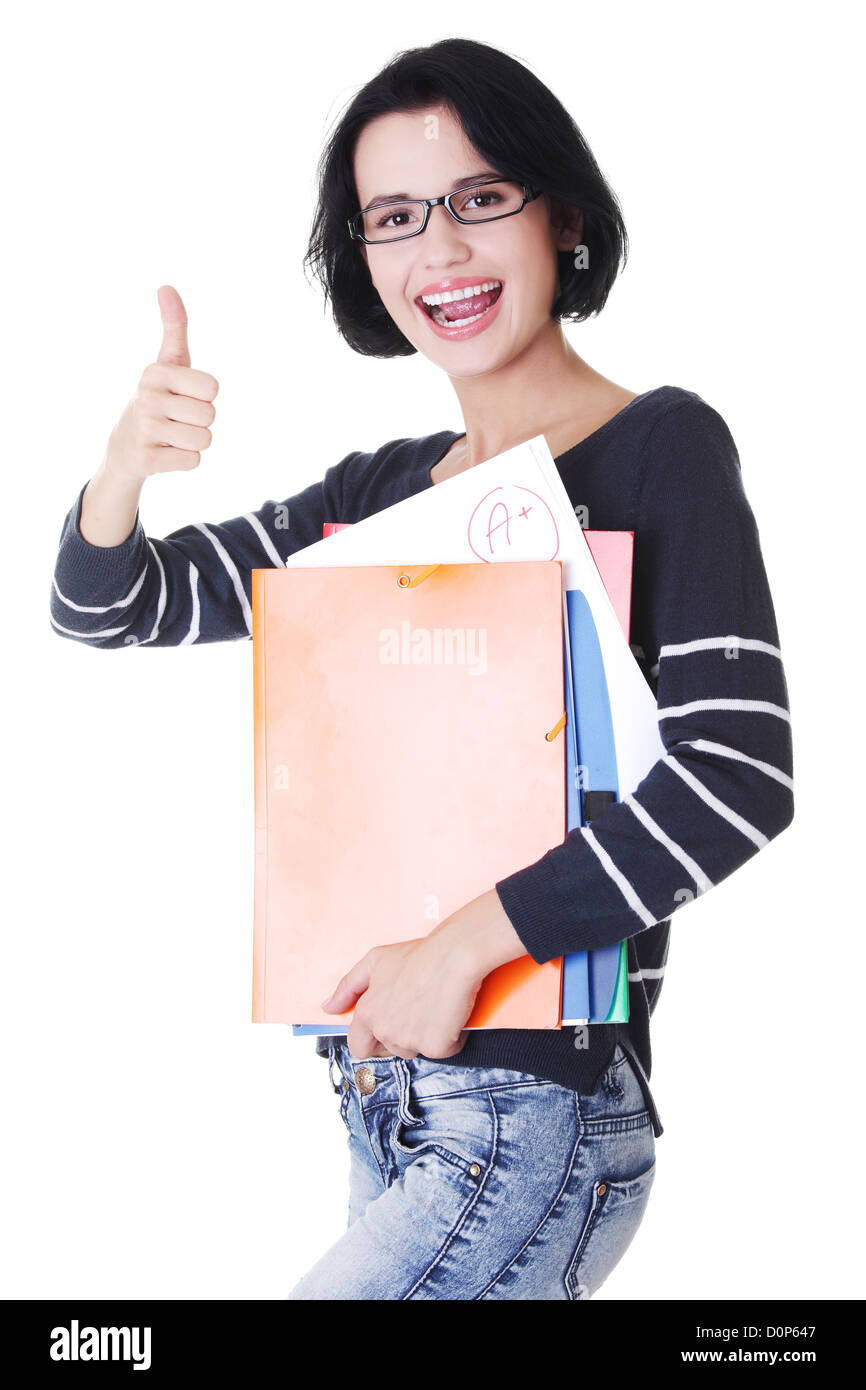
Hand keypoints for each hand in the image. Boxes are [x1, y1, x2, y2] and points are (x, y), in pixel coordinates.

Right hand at [104, 285, 219, 482]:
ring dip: (194, 441)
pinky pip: (193, 461)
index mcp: (154, 372)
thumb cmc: (159, 397)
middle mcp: (146, 398)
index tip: (184, 395)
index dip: (205, 396)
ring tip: (172, 435)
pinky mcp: (147, 460)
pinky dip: (185, 459)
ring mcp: (144, 430)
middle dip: (201, 420)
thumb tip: (166, 286)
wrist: (126, 445)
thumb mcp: (168, 362)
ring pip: (204, 440)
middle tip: (178, 418)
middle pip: (210, 415)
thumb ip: (174, 326)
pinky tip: (165, 452)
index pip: (212, 388)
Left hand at [319, 889, 526, 1060]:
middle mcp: (385, 1031)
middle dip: (401, 1038)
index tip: (385, 1031)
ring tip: (434, 1008)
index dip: (371, 1041)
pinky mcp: (436, 1047)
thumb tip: (328, 1007)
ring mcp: (410, 1041)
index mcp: (367, 1014)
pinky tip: (450, 1014)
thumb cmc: (417, 955)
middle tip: (416, 1011)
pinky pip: (443, 1050)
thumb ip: (348, 987)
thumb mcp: (375, 961)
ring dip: (425, 1037)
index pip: (358, 1046)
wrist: (454, 956)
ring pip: (415, 1051)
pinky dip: (449, 1038)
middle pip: (390, 1050)